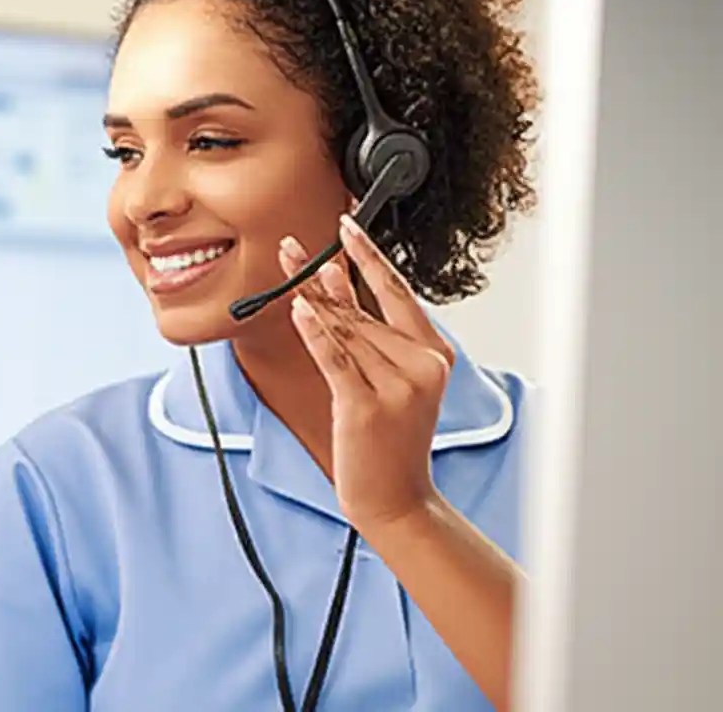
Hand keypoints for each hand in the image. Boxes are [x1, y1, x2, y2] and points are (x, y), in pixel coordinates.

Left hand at [279, 213, 455, 530]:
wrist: (396, 497)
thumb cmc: (389, 438)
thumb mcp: (387, 377)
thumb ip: (364, 330)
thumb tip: (332, 280)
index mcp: (434, 353)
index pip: (396, 291)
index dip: (368, 256)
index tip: (345, 226)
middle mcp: (422, 365)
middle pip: (362, 309)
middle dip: (322, 277)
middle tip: (292, 247)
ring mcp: (398, 386)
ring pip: (345, 331)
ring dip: (312, 299)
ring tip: (288, 267)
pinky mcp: (367, 407)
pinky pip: (335, 360)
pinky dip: (316, 334)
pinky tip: (300, 309)